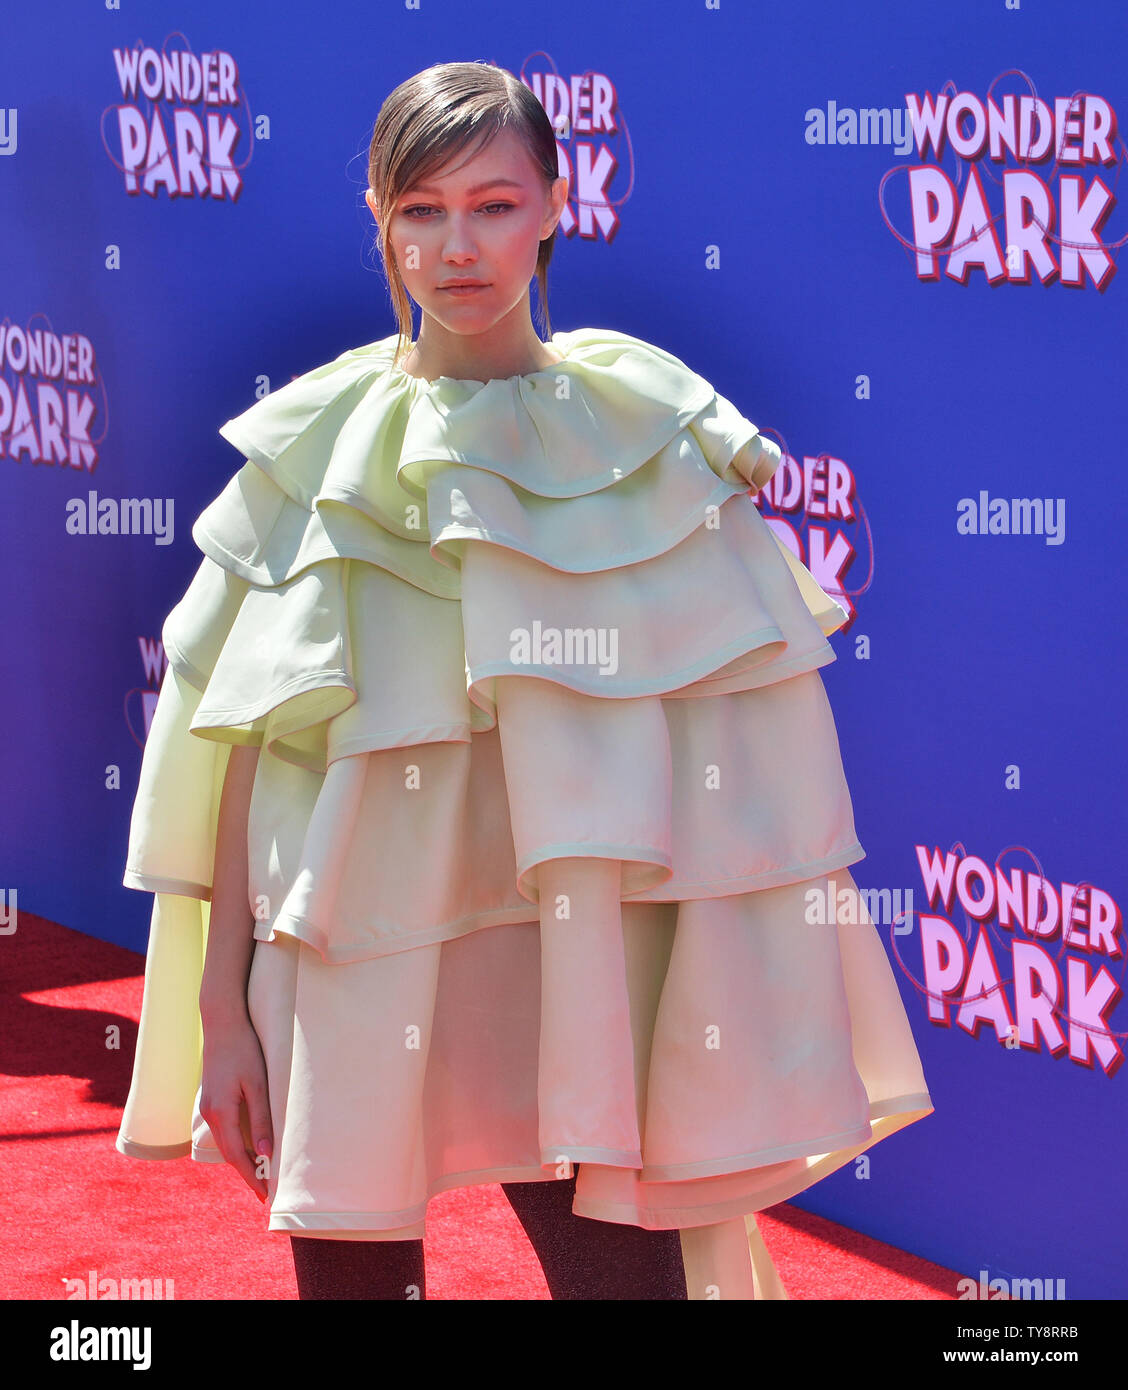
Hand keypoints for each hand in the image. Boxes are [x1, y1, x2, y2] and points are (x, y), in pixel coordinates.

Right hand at [199, 1011, 273, 1201]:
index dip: (251, 1176)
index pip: (237, 1156)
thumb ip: (262, 1119)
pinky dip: (237, 1143)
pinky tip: (250, 1146)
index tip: (265, 1194)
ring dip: (242, 1158)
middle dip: (248, 1172)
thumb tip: (266, 1154)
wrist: (222, 1023)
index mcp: (221, 1112)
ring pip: (226, 1142)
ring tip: (262, 1172)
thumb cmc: (244, 1050)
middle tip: (267, 1189)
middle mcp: (210, 1114)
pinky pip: (224, 1130)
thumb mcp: (258, 1084)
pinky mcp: (211, 1099)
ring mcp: (207, 1107)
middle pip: (230, 1153)